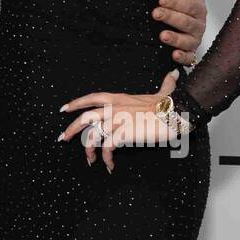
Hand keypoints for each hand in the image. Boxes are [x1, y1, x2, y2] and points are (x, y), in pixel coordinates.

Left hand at [58, 69, 181, 172]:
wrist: (176, 113)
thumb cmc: (171, 105)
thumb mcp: (163, 93)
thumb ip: (165, 84)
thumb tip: (173, 74)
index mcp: (119, 98)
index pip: (92, 98)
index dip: (77, 103)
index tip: (64, 109)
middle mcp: (115, 108)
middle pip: (85, 117)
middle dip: (72, 128)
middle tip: (62, 138)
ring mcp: (118, 120)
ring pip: (94, 135)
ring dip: (89, 149)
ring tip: (90, 160)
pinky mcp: (124, 133)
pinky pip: (108, 147)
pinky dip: (106, 158)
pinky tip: (109, 165)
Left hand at [152, 0, 206, 66]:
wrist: (182, 27)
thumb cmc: (184, 8)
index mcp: (198, 9)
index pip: (190, 5)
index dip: (176, 2)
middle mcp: (198, 26)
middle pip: (187, 23)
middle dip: (171, 18)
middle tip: (155, 13)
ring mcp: (194, 40)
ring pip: (188, 41)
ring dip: (175, 39)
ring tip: (162, 35)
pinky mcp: (190, 54)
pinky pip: (189, 59)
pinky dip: (183, 57)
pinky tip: (174, 55)